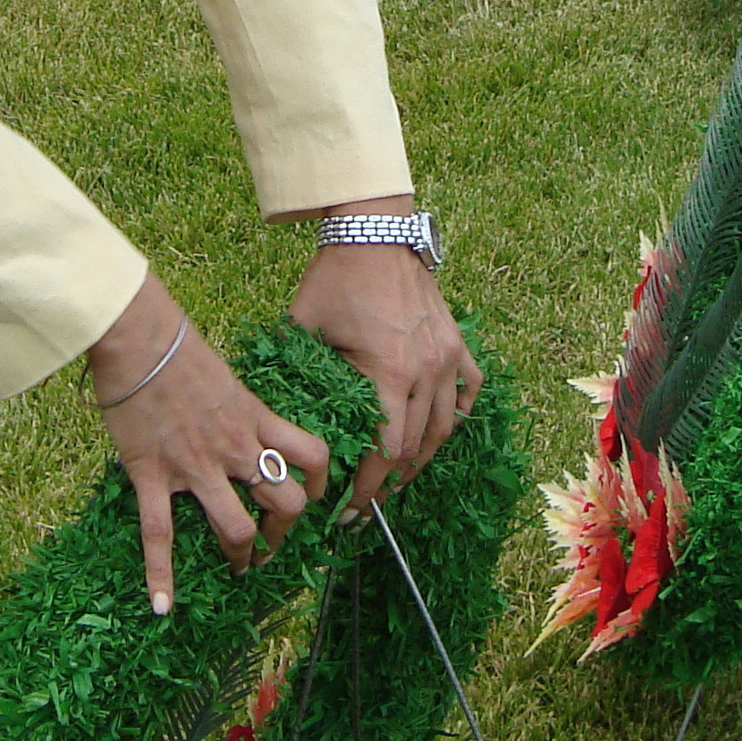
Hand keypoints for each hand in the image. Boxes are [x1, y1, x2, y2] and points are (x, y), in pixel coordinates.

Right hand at [89, 274, 329, 614]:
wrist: (137, 337)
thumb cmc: (176, 347)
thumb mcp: (224, 377)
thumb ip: (235, 407)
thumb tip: (231, 420)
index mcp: (256, 418)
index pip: (313, 457)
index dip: (321, 484)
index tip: (313, 498)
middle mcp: (236, 448)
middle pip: (285, 505)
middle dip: (283, 532)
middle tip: (270, 543)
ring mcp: (196, 466)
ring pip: (236, 528)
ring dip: (240, 556)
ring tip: (236, 568)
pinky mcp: (154, 475)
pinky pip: (160, 535)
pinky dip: (160, 576)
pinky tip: (162, 606)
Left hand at [287, 195, 481, 515]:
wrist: (374, 231)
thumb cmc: (335, 278)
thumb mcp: (306, 326)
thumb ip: (297, 371)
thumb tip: (273, 413)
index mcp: (387, 372)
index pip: (384, 449)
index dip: (369, 486)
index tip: (352, 509)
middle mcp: (424, 370)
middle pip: (415, 446)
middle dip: (392, 480)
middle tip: (370, 501)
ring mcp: (446, 356)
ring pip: (444, 426)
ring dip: (423, 457)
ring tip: (402, 477)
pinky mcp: (455, 342)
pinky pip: (468, 390)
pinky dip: (456, 415)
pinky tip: (441, 429)